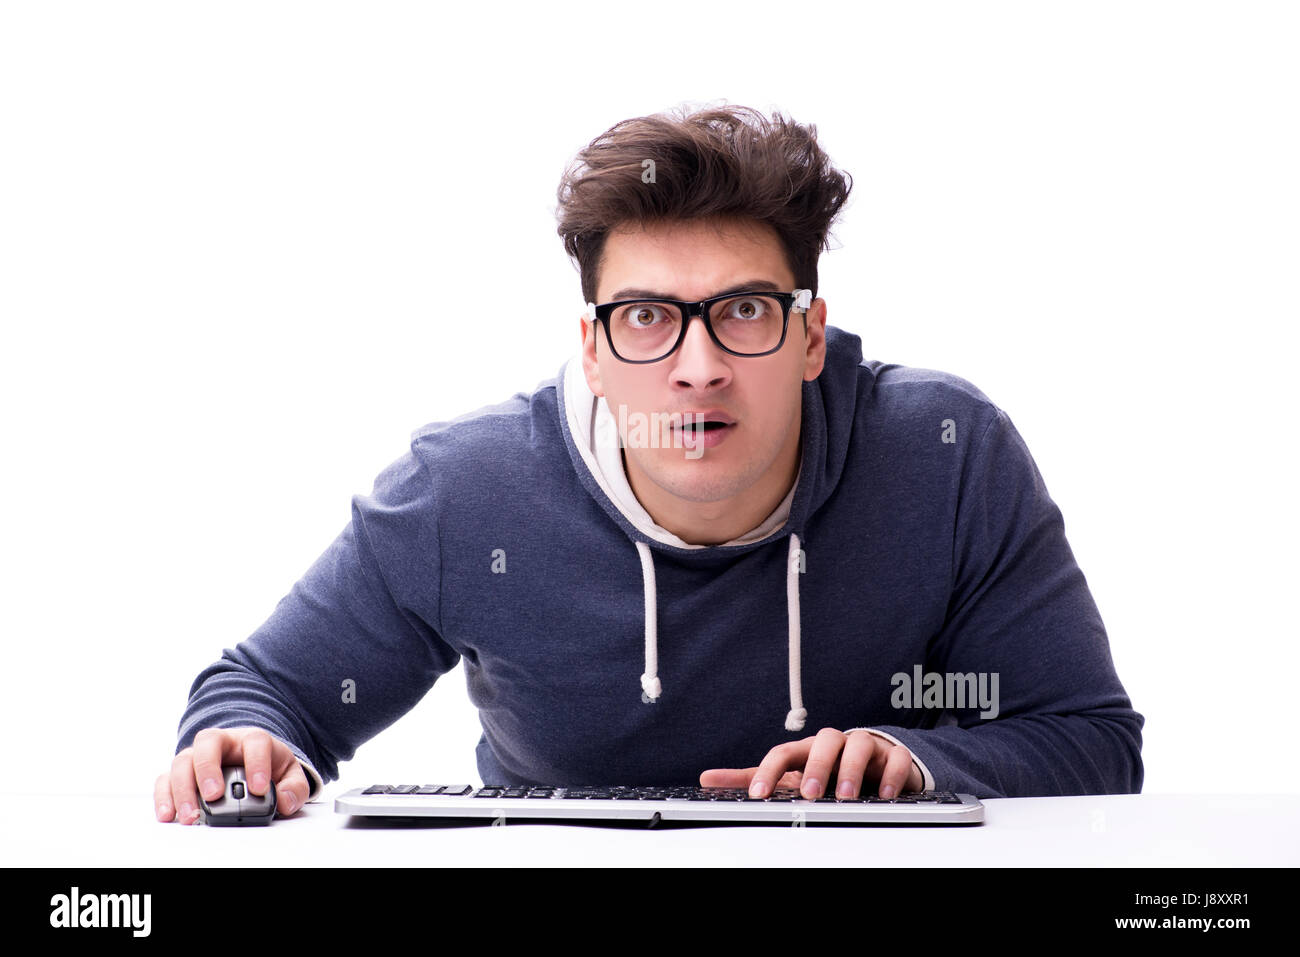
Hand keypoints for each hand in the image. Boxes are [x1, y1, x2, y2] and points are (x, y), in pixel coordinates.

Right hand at [155, 726, 311, 823]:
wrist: (249, 763)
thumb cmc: (267, 766)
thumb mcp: (289, 774)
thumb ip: (294, 787)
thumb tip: (286, 801)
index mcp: (252, 740)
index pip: (254, 742)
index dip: (257, 763)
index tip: (259, 788)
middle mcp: (222, 743)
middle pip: (208, 743)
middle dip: (208, 769)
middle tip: (214, 796)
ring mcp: (198, 756)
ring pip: (183, 762)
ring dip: (183, 789)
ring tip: (190, 815)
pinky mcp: (182, 774)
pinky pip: (166, 780)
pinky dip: (164, 796)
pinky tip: (168, 815)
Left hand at [700, 728, 922, 799]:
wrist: (874, 766)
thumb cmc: (826, 771)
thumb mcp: (789, 776)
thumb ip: (751, 778)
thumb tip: (706, 778)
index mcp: (808, 748)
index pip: (785, 751)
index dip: (769, 769)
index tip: (758, 794)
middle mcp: (836, 743)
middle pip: (825, 741)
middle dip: (817, 766)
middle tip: (809, 794)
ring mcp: (867, 747)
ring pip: (860, 744)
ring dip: (851, 768)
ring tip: (844, 796)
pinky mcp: (894, 757)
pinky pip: (896, 758)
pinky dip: (890, 774)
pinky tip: (882, 794)